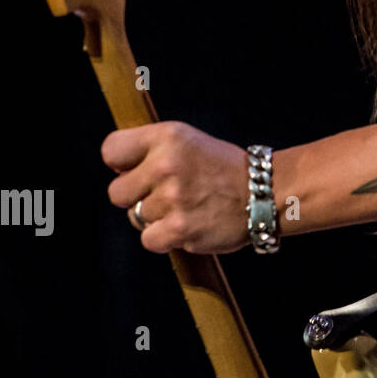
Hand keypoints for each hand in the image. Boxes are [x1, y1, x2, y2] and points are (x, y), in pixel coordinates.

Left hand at [101, 120, 250, 253]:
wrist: (264, 193)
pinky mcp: (181, 229)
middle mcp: (166, 166)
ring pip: (136, 218)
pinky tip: (183, 227)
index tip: (137, 171)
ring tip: (183, 209)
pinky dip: (163, 239)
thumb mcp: (187, 141)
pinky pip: (148, 240)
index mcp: (166, 137)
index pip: (111, 150)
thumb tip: (117, 170)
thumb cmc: (223, 169)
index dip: (121, 165)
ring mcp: (173, 199)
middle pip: (117, 193)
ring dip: (155, 219)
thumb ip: (150, 149)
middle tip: (162, 195)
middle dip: (136, 197)